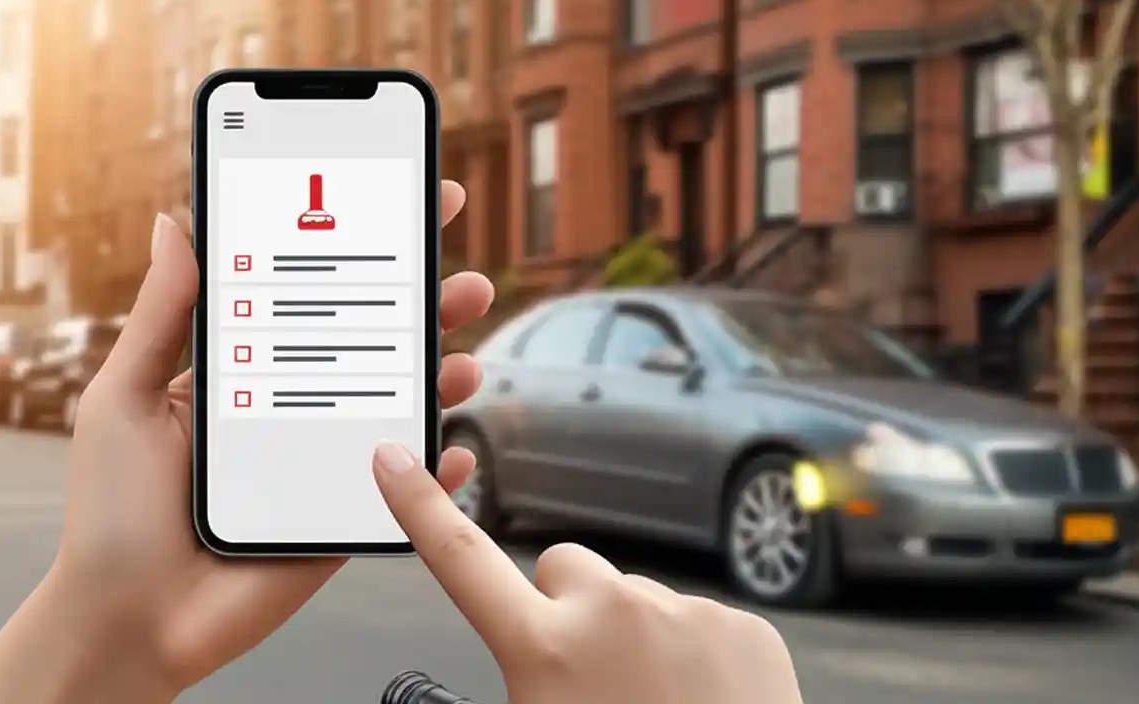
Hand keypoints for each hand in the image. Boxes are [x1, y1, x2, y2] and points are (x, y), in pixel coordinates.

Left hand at [0, 182, 492, 703]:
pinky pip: (407, 486)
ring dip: (444, 380)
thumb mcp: (126, 397)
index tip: (404, 207)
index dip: (361, 257)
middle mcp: (296, 411)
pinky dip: (438, 468)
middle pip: (376, 348)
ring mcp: (327, 463)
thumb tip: (173, 224)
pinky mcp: (347, 517)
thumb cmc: (113, 511)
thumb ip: (163, 316)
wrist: (132, 617)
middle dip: (428, 312)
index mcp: (247, 373)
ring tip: (463, 364)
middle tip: (464, 284)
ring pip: (401, 409)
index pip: (313, 301)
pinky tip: (452, 448)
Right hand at [374, 444, 804, 703]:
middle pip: (564, 567)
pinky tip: (703, 703)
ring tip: (655, 702)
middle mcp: (612, 613)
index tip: (393, 458)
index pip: (462, 560)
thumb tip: (528, 650)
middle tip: (588, 674)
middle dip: (565, 604)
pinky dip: (697, 657)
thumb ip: (521, 678)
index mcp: (545, 650)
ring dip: (637, 638)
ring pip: (636, 600)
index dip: (421, 506)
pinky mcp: (744, 626)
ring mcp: (686, 613)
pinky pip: (700, 622)